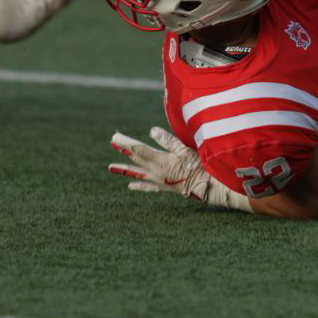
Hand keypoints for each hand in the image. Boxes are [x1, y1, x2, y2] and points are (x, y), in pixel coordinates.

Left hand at [109, 127, 250, 210]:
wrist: (206, 187)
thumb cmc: (198, 166)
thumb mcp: (185, 150)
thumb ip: (168, 140)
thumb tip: (152, 130)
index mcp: (160, 160)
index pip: (138, 150)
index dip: (126, 143)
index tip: (115, 137)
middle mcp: (156, 171)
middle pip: (136, 158)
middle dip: (124, 150)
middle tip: (113, 141)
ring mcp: (158, 180)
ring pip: (137, 173)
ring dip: (124, 169)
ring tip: (111, 168)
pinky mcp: (164, 186)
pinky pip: (147, 187)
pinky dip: (138, 186)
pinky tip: (130, 187)